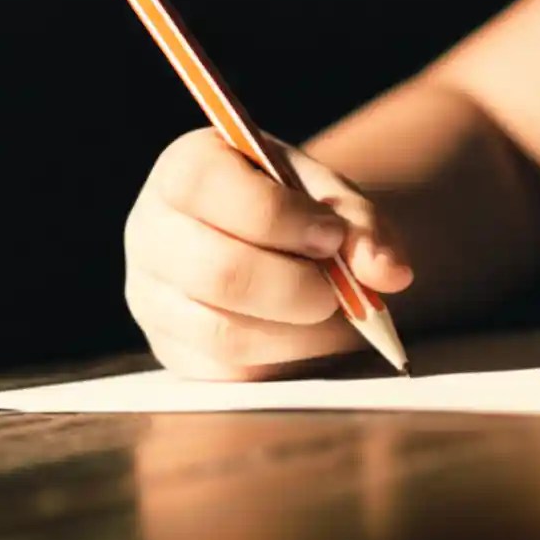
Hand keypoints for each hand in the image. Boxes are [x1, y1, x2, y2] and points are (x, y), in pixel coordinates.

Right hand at [124, 128, 412, 379]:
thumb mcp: (327, 196)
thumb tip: (389, 274)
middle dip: (294, 288)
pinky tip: (302, 336)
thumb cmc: (295, 210)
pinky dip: (280, 359)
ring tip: (328, 315)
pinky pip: (226, 370)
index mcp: (183, 170)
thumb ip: (361, 224)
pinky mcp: (170, 350)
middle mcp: (151, 231)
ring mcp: (152, 296)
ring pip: (221, 331)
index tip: (330, 234)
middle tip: (336, 292)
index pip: (206, 186)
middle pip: (217, 271)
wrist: (269, 246)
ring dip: (294, 333)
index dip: (277, 215)